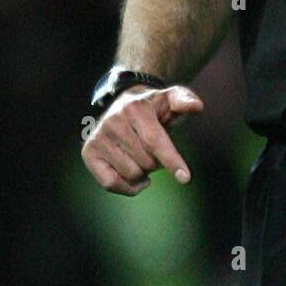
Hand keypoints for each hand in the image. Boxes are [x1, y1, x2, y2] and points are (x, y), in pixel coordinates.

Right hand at [81, 85, 203, 195]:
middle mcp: (113, 121)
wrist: (123, 104)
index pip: (155, 141)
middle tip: (154, 150)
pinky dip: (126, 187)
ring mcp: (98, 137)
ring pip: (131, 174)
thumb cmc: (153, 107)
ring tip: (142, 157)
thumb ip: (185, 100)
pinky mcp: (88, 152)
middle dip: (158, 162)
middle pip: (147, 162)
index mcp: (135, 109)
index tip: (185, 178)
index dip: (172, 161)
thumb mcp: (171, 99)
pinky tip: (134, 177)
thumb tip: (197, 106)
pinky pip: (110, 183)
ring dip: (143, 173)